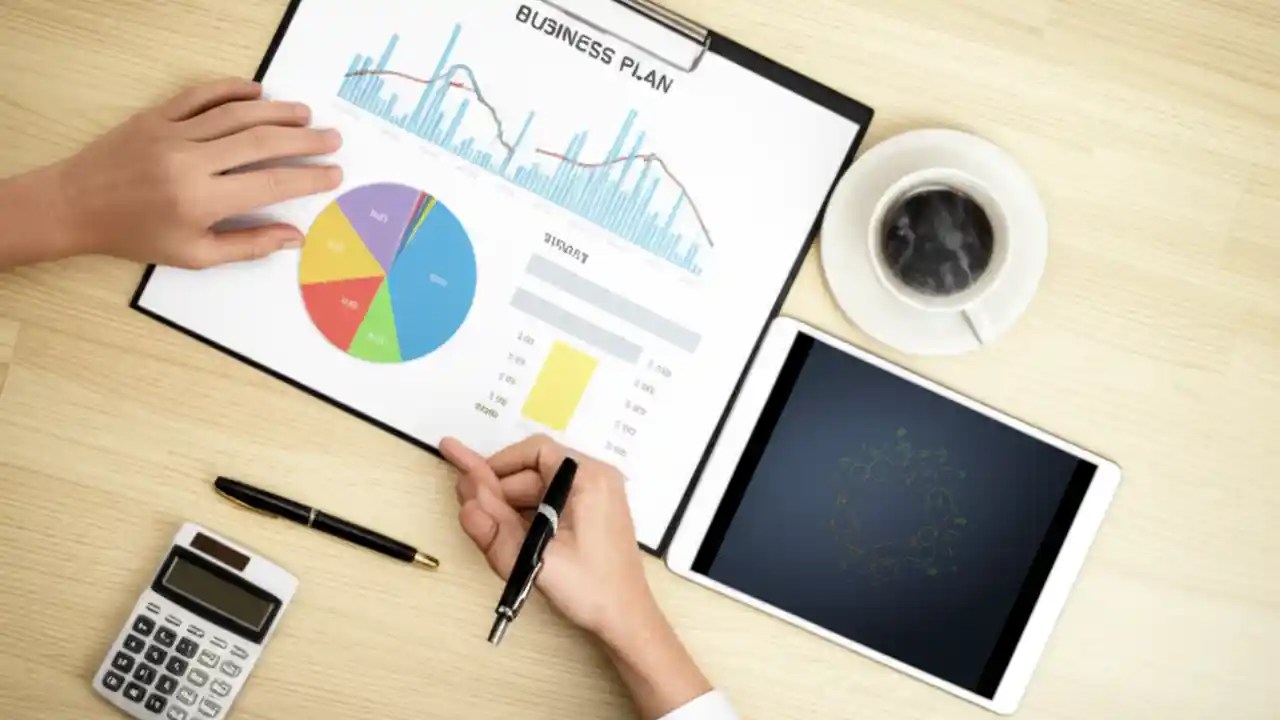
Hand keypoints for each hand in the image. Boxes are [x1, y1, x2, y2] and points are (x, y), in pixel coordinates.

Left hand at [24, 78, 341, 268]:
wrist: (75, 206)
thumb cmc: (135, 236)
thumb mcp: (193, 255)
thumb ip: (247, 246)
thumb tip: (294, 237)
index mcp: (200, 201)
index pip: (270, 184)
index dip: (307, 178)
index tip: (333, 173)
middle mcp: (189, 162)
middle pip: (261, 142)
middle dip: (303, 140)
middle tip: (332, 139)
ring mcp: (172, 134)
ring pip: (237, 114)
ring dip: (277, 112)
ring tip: (305, 115)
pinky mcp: (156, 116)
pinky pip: (201, 95)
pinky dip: (232, 90)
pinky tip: (258, 93)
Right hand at [440, 434, 650, 642]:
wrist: (627, 619)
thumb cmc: (591, 589)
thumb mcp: (536, 559)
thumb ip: (497, 529)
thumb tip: (465, 500)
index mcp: (589, 478)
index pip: (535, 451)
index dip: (499, 463)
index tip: (472, 483)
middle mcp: (596, 478)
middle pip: (534, 470)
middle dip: (500, 490)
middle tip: (470, 510)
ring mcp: (595, 495)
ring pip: (539, 488)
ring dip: (511, 505)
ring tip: (485, 525)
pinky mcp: (591, 513)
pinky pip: (551, 503)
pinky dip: (527, 515)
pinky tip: (510, 534)